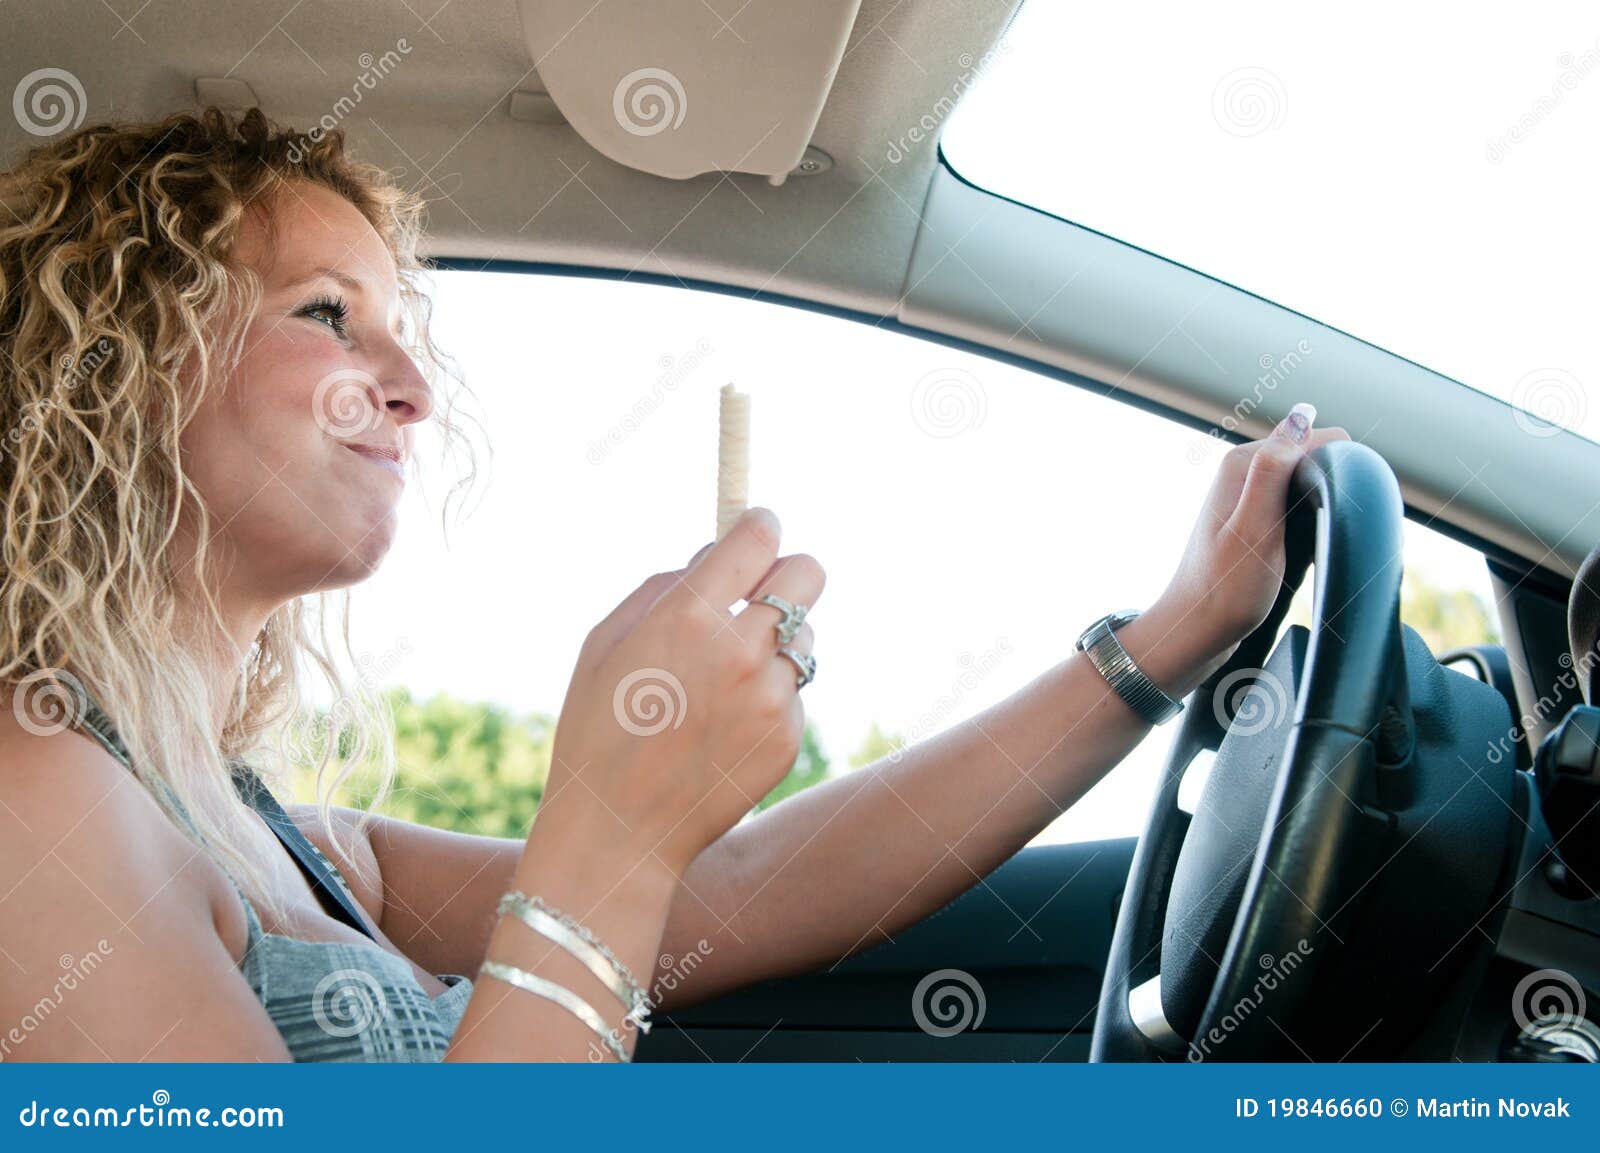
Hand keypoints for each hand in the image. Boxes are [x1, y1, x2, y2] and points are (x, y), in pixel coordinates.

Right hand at [539, 508, 824, 875]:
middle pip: (809, 574)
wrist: (617, 832)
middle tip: (760, 593)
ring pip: (804, 638)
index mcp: (688, 618)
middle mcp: (740, 651)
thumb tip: (713, 554)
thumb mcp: (605, 643)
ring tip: (723, 681)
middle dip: (788, 574)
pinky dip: (768, 698)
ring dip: (775, 644)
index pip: (758, 538)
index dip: (760, 525)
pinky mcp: (787, 738)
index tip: (756, 529)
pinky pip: (793, 693)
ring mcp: (771, 698)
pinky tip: (724, 728)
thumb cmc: (598, 730)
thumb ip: (664, 587)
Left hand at [1144, 405, 1349, 686]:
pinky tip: (1305, 551)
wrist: (1197, 631)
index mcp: (1242, 463)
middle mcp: (1243, 472)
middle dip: (1330, 488)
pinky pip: (1299, 508)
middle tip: (1315, 536)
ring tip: (1309, 546)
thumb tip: (1301, 414)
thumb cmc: (1224, 589)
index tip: (1330, 510)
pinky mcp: (1256, 521)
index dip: (1337, 468)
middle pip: (1314, 458)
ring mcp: (1249, 497)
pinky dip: (1312, 526)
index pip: (1316, 435)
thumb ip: (1274, 470)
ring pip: (1309, 484)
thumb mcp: (1255, 528)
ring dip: (1322, 509)